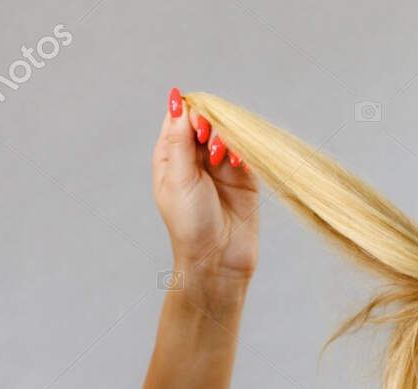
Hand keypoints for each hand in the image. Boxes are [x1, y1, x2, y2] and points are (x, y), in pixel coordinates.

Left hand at [154, 87, 258, 284]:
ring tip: (224, 160)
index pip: (180, 115)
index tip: (198, 131)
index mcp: (171, 155)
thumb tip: (177, 99)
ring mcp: (220, 165)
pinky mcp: (244, 175)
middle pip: (206, 118)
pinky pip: (247, 149)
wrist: (217, 260)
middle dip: (211, 125)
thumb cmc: (190, 224)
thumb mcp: (179, 177)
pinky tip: (238, 165)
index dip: (191, 114)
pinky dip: (244, 150)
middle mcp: (195, 157)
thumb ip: (180, 138)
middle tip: (211, 148)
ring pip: (228, 131)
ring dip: (228, 138)